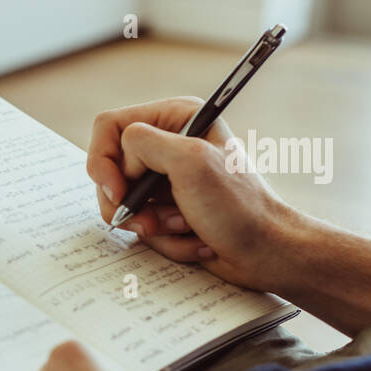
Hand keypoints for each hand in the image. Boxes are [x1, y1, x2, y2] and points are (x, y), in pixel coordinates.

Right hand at [87, 97, 310, 292]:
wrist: (266, 251)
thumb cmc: (239, 208)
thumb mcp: (191, 163)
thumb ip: (144, 144)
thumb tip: (120, 156)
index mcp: (176, 118)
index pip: (111, 127)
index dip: (105, 162)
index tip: (118, 192)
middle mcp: (168, 144)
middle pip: (110, 169)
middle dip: (132, 202)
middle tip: (152, 221)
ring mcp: (166, 179)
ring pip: (123, 202)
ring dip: (151, 224)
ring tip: (185, 227)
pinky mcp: (166, 208)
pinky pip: (140, 223)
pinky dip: (164, 239)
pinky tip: (194, 238)